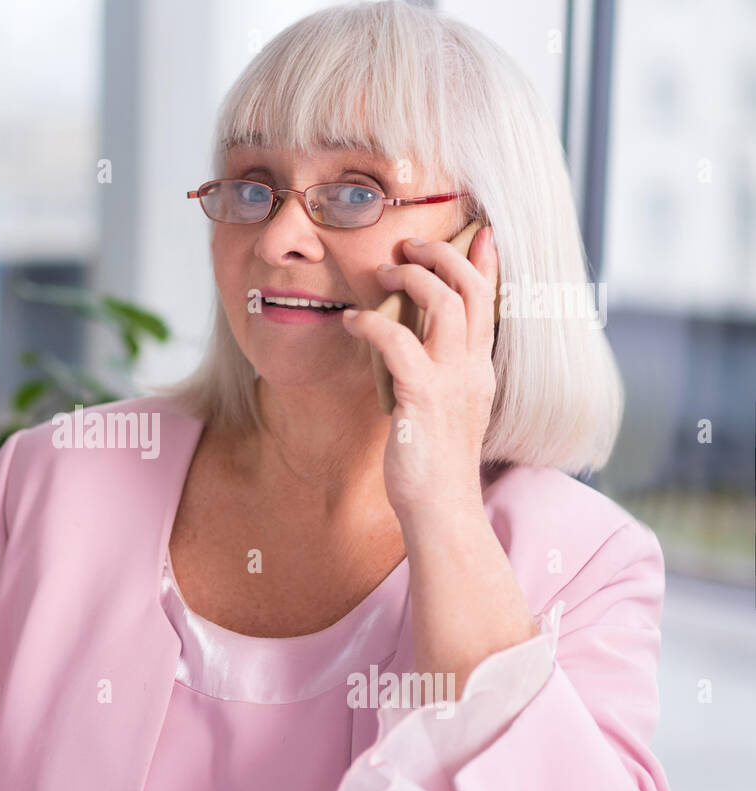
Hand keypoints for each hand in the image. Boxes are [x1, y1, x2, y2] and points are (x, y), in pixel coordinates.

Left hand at [339, 226, 498, 519]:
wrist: (440, 510)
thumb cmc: (432, 464)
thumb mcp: (445, 410)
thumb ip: (438, 375)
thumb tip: (414, 347)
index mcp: (480, 370)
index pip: (491, 303)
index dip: (485, 262)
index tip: (478, 229)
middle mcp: (472, 370)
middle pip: (471, 291)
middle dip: (442, 256)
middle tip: (408, 246)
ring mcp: (451, 382)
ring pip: (446, 305)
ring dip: (411, 278)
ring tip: (381, 273)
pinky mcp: (422, 397)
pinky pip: (399, 343)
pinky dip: (372, 325)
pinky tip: (350, 323)